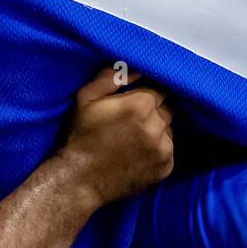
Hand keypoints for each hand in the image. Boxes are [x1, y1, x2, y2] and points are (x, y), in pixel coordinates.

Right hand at [60, 67, 173, 205]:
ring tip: (132, 139)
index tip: (132, 101)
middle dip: (152, 111)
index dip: (144, 94)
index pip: (158, 88)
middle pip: (166, 109)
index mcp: (141, 104)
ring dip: (156, 130)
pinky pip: (168, 150)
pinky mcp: (165, 167)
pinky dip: (157, 150)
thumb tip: (134, 67)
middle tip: (130, 121)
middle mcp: (158, 126)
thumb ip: (112, 76)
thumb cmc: (78, 137)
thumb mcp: (85, 98)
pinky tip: (136, 154)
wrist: (77, 180)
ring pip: (168, 130)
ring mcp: (164, 149)